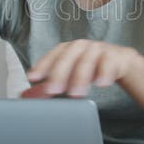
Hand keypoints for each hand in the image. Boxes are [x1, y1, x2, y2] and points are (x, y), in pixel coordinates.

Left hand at [20, 40, 140, 98]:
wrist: (118, 62)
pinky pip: (109, 63)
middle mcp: (82, 46)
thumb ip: (49, 85)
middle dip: (60, 74)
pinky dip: (105, 73)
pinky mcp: (114, 56)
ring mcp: (99, 49)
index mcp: (69, 49)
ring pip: (88, 61)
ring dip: (81, 77)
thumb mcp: (70, 75)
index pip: (53, 55)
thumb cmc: (89, 68)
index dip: (43, 65)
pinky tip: (101, 83)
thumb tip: (25, 97)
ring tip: (76, 93)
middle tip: (54, 90)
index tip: (32, 78)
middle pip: (68, 57)